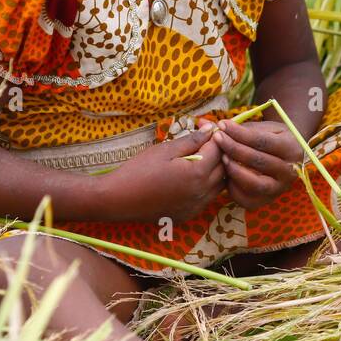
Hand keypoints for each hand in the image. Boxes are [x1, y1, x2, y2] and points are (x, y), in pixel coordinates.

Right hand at [102, 123, 226, 222]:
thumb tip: (211, 130)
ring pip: (219, 185)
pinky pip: (207, 198)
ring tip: (201, 157)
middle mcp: (202, 192)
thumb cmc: (139, 170)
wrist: (117, 200)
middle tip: (204, 140)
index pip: (218, 150)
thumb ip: (192, 140)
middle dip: (218, 151)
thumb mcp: (166, 150)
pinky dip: (207, 186)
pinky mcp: (189, 215)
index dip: (214, 135)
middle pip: (223, 168)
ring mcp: (196, 206)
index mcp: (197, 174)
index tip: (206, 125)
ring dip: (216, 170)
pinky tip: (192, 177)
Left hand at [211, 119, 304, 211]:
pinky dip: (233, 187)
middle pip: (258, 161)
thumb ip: (237, 126)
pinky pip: (247, 198)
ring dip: (234, 170)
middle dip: (234, 148)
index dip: (240, 133)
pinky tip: (225, 174)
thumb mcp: (262, 128)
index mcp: (292, 148)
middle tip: (217, 138)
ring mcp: (279, 188)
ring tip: (222, 157)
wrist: (284, 158)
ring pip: (254, 183)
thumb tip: (203, 122)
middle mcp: (290, 171)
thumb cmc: (270, 138)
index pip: (262, 141)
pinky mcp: (266, 201)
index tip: (222, 125)